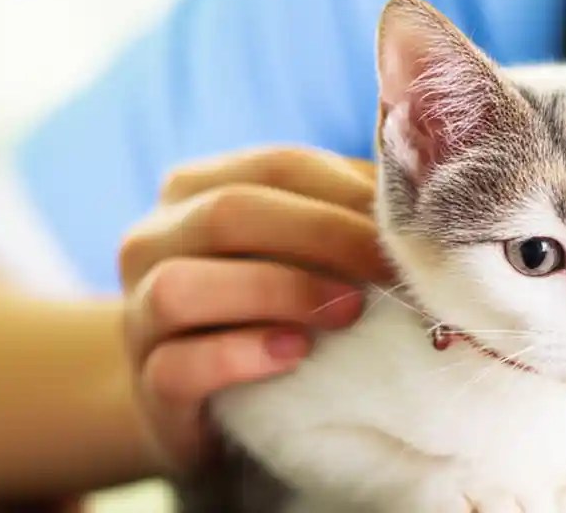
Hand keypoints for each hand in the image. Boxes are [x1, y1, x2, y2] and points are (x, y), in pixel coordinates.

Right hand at [119, 147, 392, 470]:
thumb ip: (345, 214)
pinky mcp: (148, 384)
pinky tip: (295, 354)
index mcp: (199, 188)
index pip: (279, 165)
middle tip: (390, 272)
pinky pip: (179, 364)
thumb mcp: (303, 249)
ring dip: (279, 291)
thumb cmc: (272, 303)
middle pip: (232, 212)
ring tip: (349, 311)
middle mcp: (154, 238)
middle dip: (324, 236)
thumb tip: (426, 195)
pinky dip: (241, 354)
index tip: (410, 228)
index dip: (349, 192)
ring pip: (185, 286)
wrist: (205, 400)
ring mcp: (139, 313)